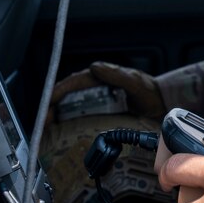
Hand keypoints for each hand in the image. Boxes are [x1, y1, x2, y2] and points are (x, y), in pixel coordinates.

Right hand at [47, 61, 166, 124]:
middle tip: (43, 124)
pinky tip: (61, 135)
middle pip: (65, 96)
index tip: (47, 103)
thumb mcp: (135, 82)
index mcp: (98, 77)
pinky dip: (67, 125)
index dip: (56, 92)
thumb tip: (95, 67)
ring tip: (46, 132)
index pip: (72, 83)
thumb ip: (117, 75)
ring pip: (68, 107)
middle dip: (50, 108)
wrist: (160, 104)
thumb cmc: (149, 90)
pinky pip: (78, 117)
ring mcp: (95, 101)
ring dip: (55, 118)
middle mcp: (93, 88)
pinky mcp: (98, 112)